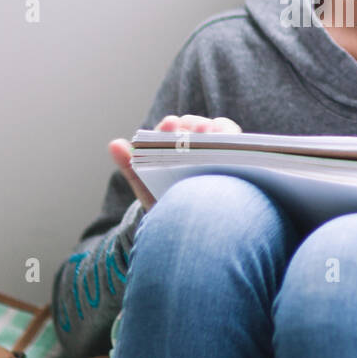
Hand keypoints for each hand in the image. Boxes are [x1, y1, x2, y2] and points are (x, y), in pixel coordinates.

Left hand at [109, 115, 242, 211]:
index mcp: (178, 144)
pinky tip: (234, 150)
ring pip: (225, 134)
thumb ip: (132, 166)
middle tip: (197, 130)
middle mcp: (201, 144)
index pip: (176, 128)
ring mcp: (222, 154)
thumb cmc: (167, 203)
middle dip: (198, 126)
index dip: (173, 125)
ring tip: (216, 136)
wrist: (189, 232)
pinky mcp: (241, 164)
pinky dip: (238, 146)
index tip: (170, 125)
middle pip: (201, 126)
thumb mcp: (148, 186)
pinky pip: (243, 150)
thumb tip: (113, 143)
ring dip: (221, 132)